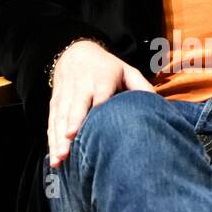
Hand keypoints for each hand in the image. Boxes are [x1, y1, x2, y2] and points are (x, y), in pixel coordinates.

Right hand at [47, 40, 155, 166]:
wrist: (75, 53)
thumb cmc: (108, 68)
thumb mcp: (126, 71)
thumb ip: (141, 87)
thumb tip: (160, 107)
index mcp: (102, 78)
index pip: (101, 90)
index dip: (98, 101)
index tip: (96, 113)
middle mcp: (81, 86)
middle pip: (76, 106)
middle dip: (72, 123)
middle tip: (70, 140)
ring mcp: (66, 96)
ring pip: (60, 118)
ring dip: (58, 139)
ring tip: (60, 158)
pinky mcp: (55, 103)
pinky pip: (52, 123)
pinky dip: (51, 141)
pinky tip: (54, 158)